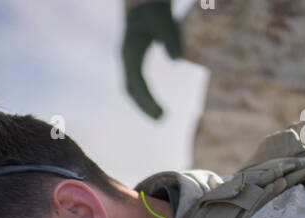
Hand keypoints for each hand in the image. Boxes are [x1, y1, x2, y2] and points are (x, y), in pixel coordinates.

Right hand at [121, 1, 181, 119]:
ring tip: (159, 118)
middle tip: (161, 119)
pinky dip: (143, 97)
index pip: (137, 80)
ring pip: (131, 89)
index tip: (160, 111)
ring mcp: (127, 61)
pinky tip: (153, 106)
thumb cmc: (155, 12)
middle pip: (131, 89)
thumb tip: (178, 60)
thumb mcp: (166, 22)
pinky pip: (135, 85)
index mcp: (131, 50)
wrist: (143, 6)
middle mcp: (126, 58)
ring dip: (142, 105)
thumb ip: (171, 39)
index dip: (147, 98)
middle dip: (144, 106)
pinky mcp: (132, 62)